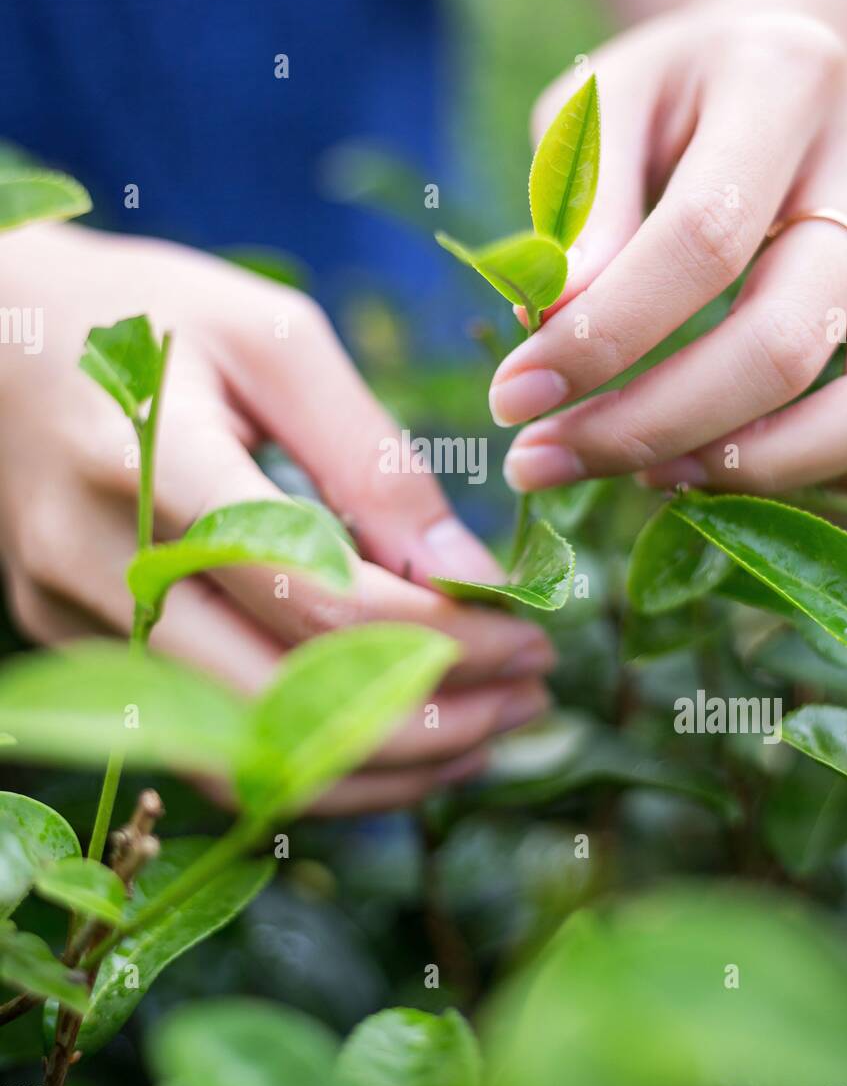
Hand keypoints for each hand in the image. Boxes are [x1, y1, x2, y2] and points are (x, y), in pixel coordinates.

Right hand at [0, 224, 552, 811]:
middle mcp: (100, 562)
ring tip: (485, 734)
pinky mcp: (73, 645)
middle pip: (279, 702)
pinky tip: (394, 739)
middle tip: (532, 698)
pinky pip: (204, 740)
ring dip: (379, 769)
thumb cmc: (150, 316)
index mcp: (156, 462)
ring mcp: (73, 618)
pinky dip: (309, 760)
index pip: (318, 598)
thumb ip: (372, 461)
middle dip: (430, 720)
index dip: (444, 636)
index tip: (534, 634)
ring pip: (240, 753)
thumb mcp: (274, 341)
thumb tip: (468, 577)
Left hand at [491, 5, 846, 495]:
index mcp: (783, 83)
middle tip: (539, 460)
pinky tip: (705, 467)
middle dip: (648, 424)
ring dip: (732, 467)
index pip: (701, 239)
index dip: (602, 336)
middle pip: (780, 341)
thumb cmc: (673, 94)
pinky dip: (793, 469)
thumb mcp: (602, 109)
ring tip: (634, 476)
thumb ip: (582, 208)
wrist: (782, 68)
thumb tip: (549, 327)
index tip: (514, 395)